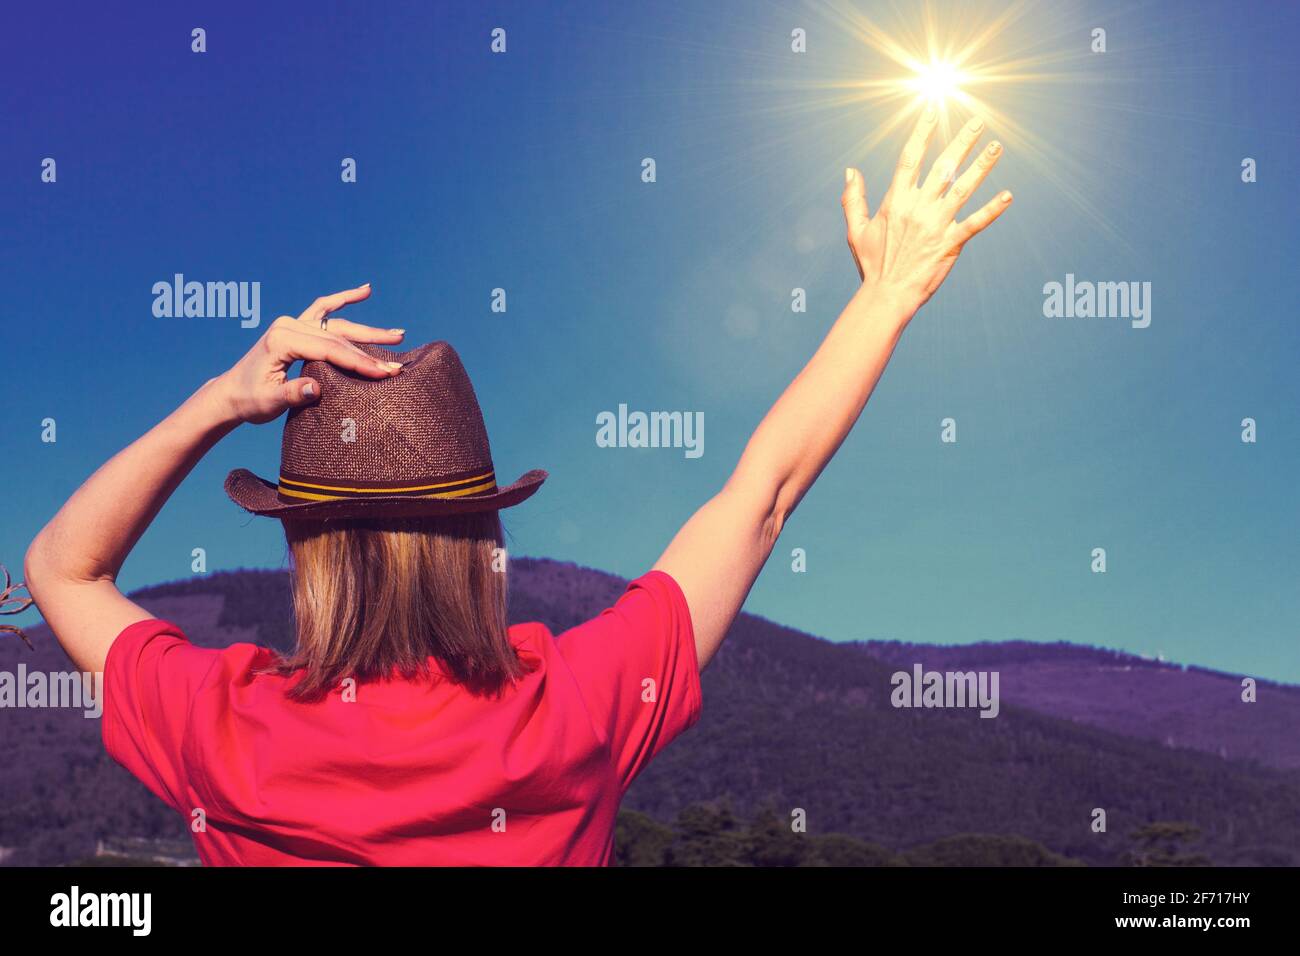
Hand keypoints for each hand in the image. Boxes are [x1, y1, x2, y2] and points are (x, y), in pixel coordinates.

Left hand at [213, 284, 405, 424]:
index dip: (358, 362)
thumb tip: (316, 388)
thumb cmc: (249, 400)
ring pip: (337, 324)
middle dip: (370, 351)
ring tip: (398, 334)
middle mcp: (289, 325)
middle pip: (338, 337)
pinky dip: (344, 299)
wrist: (230, 394)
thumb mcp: (269, 402)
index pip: (329, 349)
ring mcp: (293, 323)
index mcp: (282, 339)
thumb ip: (292, 393)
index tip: (384, 373)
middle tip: (397, 365)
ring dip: (368, 329)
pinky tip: (366, 290)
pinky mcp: (297, 326)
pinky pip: (324, 309)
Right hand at [843, 108, 1011, 317]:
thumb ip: (853, 199)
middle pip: (943, 167)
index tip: (932, 111)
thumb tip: (850, 171)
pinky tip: (1008, 195)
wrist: (886, 295)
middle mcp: (918, 208)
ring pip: (963, 189)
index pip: (910, 158)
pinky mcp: (951, 243)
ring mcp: (936, 225)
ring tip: (997, 147)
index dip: (922, 133)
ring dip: (982, 167)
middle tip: (978, 121)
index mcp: (896, 201)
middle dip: (962, 142)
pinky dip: (992, 210)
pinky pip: (975, 223)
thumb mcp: (856, 230)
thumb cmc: (871, 264)